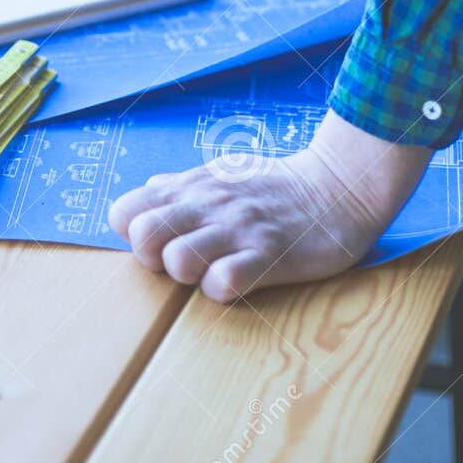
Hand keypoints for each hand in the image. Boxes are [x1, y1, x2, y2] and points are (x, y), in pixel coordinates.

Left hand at [109, 110, 430, 300]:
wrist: (338, 186)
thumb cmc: (276, 185)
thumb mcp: (223, 173)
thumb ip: (182, 186)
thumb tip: (147, 190)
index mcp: (192, 186)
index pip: (124, 212)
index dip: (131, 235)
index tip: (157, 243)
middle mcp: (209, 203)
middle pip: (143, 236)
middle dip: (151, 258)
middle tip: (180, 263)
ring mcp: (238, 228)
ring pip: (178, 259)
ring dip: (189, 275)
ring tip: (213, 271)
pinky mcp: (270, 253)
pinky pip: (225, 281)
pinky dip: (224, 289)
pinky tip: (239, 281)